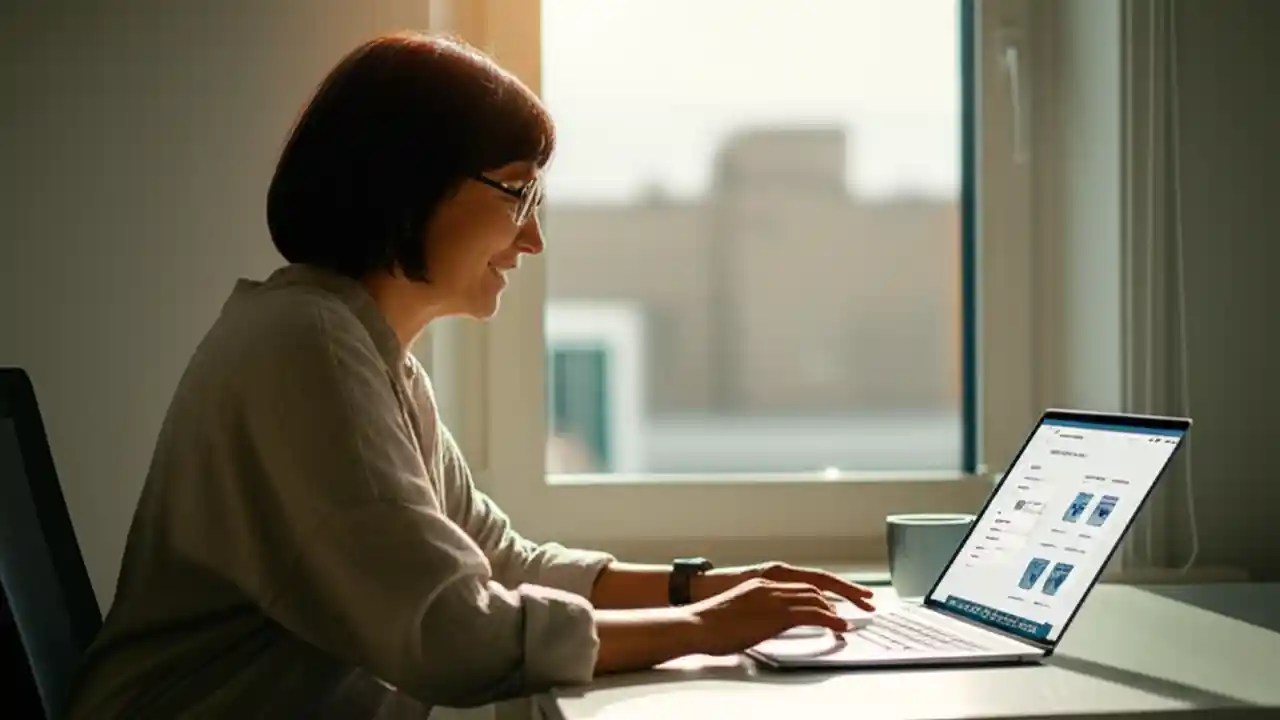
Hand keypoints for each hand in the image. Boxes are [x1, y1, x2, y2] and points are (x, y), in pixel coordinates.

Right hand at [694, 562, 875, 610]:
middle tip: (864, 601)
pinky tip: (841, 625)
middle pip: (818, 583)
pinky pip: (811, 614)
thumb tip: (776, 620)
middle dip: (844, 592)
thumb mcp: (742, 608)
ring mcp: (773, 596)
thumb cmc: (713, 622)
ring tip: (855, 616)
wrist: (696, 624)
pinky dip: (830, 619)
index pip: (806, 580)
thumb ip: (763, 609)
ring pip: (816, 596)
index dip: (829, 586)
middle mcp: (772, 583)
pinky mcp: (774, 613)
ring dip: (840, 606)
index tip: (847, 593)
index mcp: (765, 580)